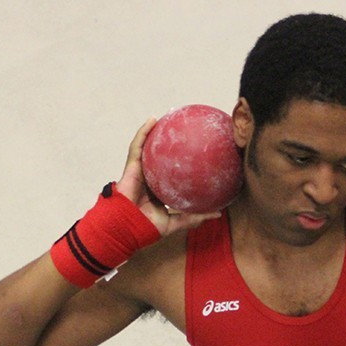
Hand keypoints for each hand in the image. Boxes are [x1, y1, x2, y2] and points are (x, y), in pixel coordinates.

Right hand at [116, 118, 220, 234]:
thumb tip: (218, 213)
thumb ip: (194, 217)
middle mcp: (150, 178)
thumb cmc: (147, 228)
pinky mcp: (131, 166)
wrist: (127, 228)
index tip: (195, 152)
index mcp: (159, 190)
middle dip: (168, 143)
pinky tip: (153, 120)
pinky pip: (137, 145)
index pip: (171, 173)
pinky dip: (143, 132)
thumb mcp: (176, 222)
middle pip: (160, 157)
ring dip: (155, 131)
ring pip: (148, 147)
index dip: (181, 163)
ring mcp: (140, 171)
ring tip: (167, 117)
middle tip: (183, 131)